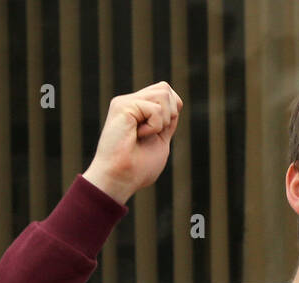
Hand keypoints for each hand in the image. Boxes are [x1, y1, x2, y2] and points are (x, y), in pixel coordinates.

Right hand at [82, 82, 183, 204]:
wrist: (121, 178)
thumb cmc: (138, 168)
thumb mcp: (160, 141)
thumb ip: (166, 123)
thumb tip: (177, 104)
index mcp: (139, 110)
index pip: (165, 93)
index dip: (172, 111)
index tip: (160, 133)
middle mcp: (131, 102)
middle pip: (165, 88)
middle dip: (170, 112)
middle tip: (155, 133)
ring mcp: (126, 102)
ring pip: (163, 93)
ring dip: (162, 121)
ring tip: (145, 134)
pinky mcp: (122, 105)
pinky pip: (156, 109)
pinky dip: (154, 127)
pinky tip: (138, 135)